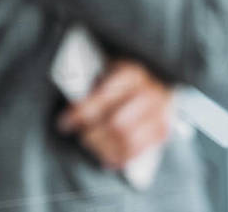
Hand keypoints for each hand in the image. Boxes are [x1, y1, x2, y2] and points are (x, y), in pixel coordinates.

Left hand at [57, 60, 173, 170]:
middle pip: (116, 124)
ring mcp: (160, 113)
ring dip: (104, 147)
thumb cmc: (126, 76)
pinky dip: (119, 158)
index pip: (104, 97)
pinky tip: (106, 158)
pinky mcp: (163, 130)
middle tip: (82, 135)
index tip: (64, 122)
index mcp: (133, 73)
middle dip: (93, 134)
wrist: (158, 77)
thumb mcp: (110, 69)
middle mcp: (150, 93)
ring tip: (92, 144)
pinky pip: (138, 151)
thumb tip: (74, 105)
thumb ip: (94, 84)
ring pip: (127, 141)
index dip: (81, 112)